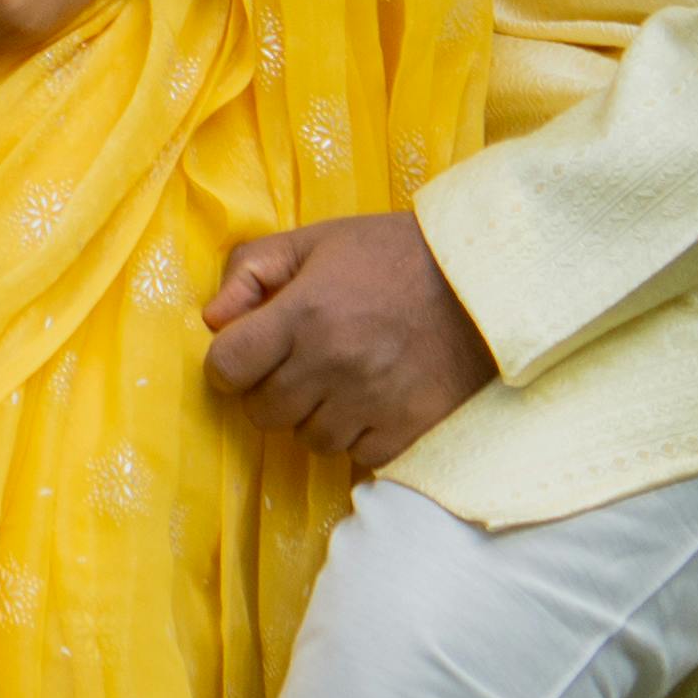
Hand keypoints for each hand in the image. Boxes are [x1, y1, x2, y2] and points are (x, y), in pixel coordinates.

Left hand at [201, 212, 497, 470]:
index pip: (227, 368)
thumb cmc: (392, 255)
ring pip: (308, 440)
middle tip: (300, 364)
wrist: (484, 281)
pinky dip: (359, 436)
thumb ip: (252, 270)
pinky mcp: (409, 430)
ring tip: (342, 380)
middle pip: (262, 412)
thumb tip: (213, 319)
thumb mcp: (316, 241)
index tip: (247, 356)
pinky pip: (356, 456)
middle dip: (270, 390)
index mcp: (304, 313)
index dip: (229, 364)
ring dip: (314, 417)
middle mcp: (333, 363)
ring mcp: (372, 402)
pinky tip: (375, 399)